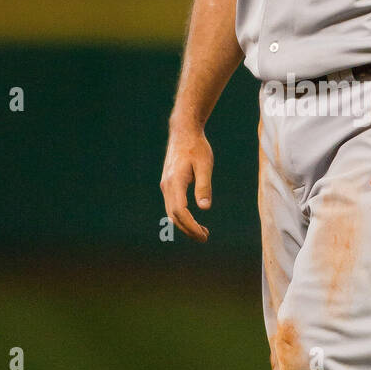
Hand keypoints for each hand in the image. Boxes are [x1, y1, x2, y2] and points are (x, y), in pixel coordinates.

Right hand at [160, 122, 213, 240]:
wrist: (183, 132)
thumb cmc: (196, 147)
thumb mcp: (205, 165)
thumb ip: (204, 186)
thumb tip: (204, 208)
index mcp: (175, 182)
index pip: (181, 212)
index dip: (191, 226)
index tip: (204, 234)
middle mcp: (167, 186)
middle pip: (174, 216)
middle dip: (188, 230)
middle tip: (205, 238)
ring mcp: (166, 185)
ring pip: (171, 212)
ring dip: (185, 225)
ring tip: (202, 232)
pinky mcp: (168, 184)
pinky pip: (172, 206)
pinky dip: (181, 216)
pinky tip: (193, 219)